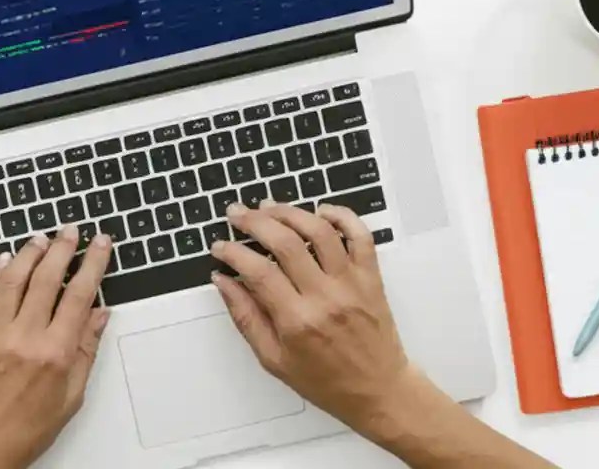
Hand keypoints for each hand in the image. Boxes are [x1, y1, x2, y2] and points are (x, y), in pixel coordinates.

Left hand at [0, 226, 112, 468]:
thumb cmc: (24, 430)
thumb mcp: (71, 396)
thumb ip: (86, 350)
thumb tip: (99, 314)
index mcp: (55, 353)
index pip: (79, 294)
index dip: (93, 263)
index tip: (100, 245)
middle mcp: (23, 338)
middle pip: (47, 278)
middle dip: (63, 248)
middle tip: (71, 231)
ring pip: (13, 279)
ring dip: (30, 253)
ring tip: (41, 239)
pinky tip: (5, 261)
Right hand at [209, 201, 415, 443]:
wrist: (378, 391)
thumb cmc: (326, 381)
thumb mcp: (273, 359)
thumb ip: (245, 317)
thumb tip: (223, 281)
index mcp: (297, 322)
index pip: (258, 271)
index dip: (233, 252)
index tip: (220, 246)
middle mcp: (325, 298)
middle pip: (286, 242)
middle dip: (254, 221)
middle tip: (237, 214)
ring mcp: (351, 284)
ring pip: (320, 231)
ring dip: (290, 212)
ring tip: (269, 207)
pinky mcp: (371, 277)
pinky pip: (361, 236)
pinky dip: (342, 216)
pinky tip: (321, 212)